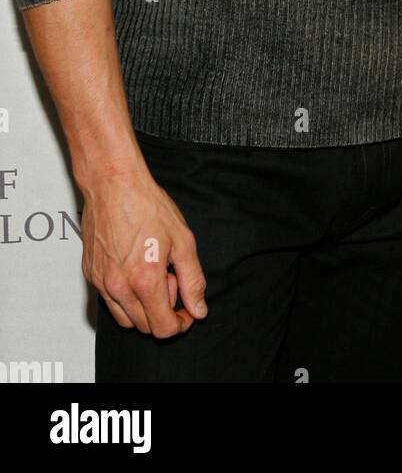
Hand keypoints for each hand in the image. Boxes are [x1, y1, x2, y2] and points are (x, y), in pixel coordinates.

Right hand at [80, 165, 207, 338]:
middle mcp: (118, 286)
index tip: (186, 311)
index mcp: (144, 280)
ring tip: (152, 271)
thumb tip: (198, 310)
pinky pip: (109, 300)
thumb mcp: (183, 241)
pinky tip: (135, 265)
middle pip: (144, 326)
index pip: (162, 328)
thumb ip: (193, 280)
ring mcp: (100, 282)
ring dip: (143, 307)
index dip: (180, 324)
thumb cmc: (147, 206)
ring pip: (125, 318)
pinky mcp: (90, 274)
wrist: (113, 184)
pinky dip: (125, 294)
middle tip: (170, 277)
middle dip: (162, 311)